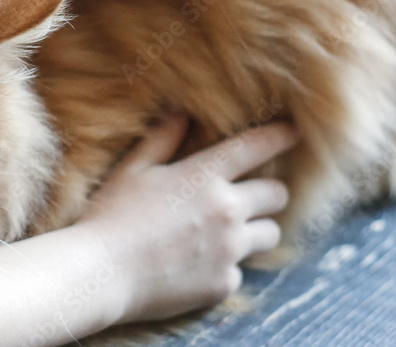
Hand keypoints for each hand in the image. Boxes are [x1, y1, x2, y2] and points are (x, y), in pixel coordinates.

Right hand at [76, 112, 298, 323]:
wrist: (101, 273)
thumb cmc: (111, 215)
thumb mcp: (132, 169)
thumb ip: (162, 139)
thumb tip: (181, 111)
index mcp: (204, 176)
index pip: (256, 147)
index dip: (281, 135)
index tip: (294, 131)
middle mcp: (227, 211)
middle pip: (277, 195)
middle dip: (269, 192)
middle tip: (249, 195)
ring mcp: (229, 250)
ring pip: (269, 234)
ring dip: (255, 229)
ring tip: (226, 232)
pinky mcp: (224, 283)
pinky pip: (240, 270)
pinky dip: (224, 265)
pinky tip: (194, 264)